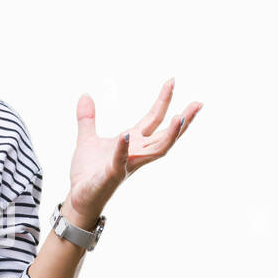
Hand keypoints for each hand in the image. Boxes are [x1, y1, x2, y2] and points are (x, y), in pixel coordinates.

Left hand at [63, 78, 202, 224]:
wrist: (78, 196)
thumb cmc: (88, 172)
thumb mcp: (87, 138)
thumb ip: (88, 118)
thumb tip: (85, 95)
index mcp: (133, 143)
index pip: (153, 119)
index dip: (163, 100)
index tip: (172, 81)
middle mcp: (137, 153)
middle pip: (166, 135)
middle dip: (183, 121)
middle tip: (198, 104)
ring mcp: (128, 164)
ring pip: (157, 150)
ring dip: (170, 135)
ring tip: (180, 118)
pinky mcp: (113, 174)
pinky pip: (120, 160)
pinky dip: (123, 148)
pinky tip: (126, 135)